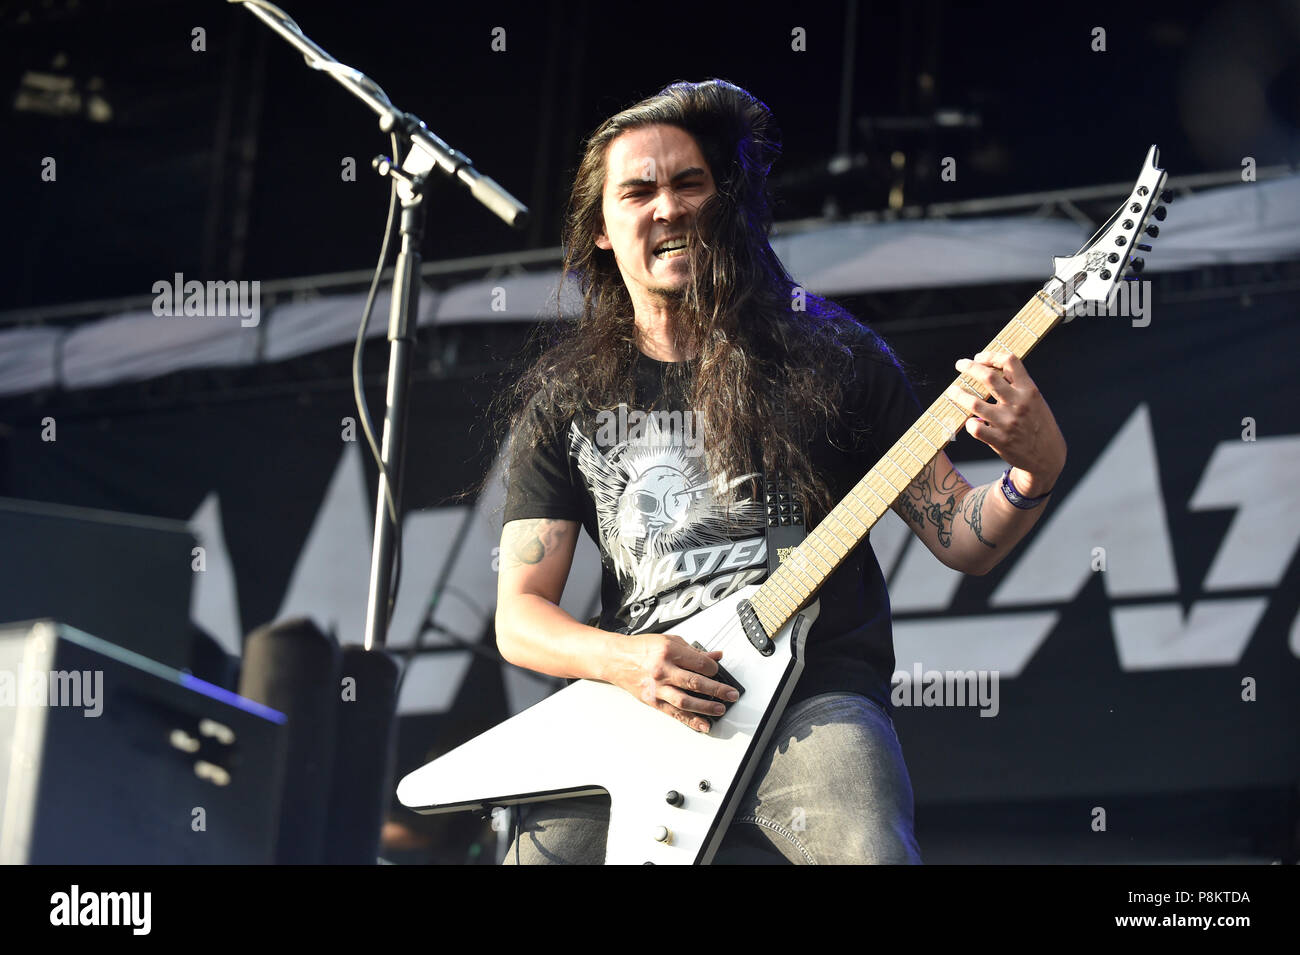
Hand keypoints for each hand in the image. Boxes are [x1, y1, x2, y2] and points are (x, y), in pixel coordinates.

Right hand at [601, 632, 738, 733]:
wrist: (616, 658)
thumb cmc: (641, 649)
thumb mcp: (670, 641)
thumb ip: (694, 651)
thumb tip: (715, 657)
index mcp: (669, 651)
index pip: (700, 663)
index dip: (714, 669)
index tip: (719, 672)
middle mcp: (663, 669)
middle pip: (695, 682)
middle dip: (717, 690)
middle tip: (731, 695)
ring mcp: (657, 687)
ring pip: (685, 700)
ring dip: (706, 707)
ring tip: (720, 710)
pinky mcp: (653, 700)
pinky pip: (674, 713)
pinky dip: (690, 720)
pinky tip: (702, 725)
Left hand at [948, 352, 1066, 495]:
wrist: (1048, 457)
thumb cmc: (1038, 425)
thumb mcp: (1035, 401)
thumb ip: (1017, 386)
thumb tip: (992, 369)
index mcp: (1029, 391)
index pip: (1010, 362)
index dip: (992, 356)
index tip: (979, 357)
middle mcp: (1019, 404)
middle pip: (988, 377)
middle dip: (970, 367)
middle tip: (960, 364)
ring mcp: (1008, 422)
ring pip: (975, 402)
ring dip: (959, 394)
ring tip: (953, 391)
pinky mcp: (1000, 440)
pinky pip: (975, 428)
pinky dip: (969, 423)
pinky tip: (969, 421)